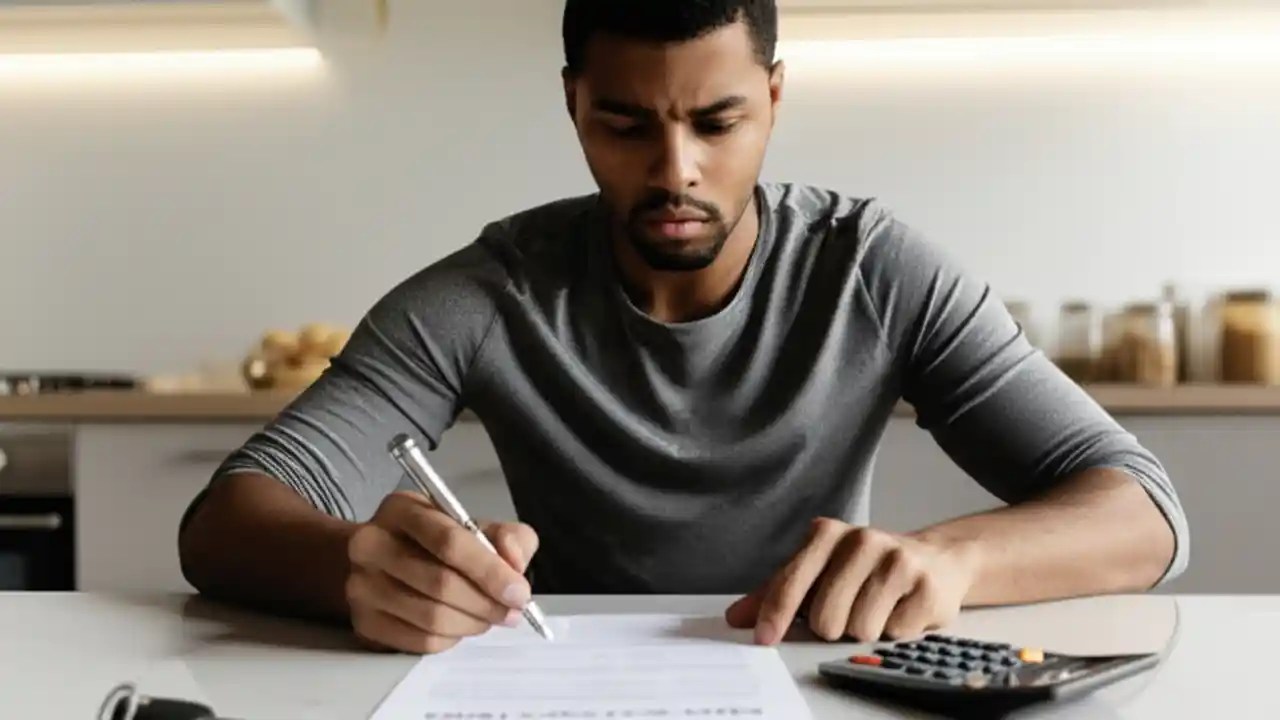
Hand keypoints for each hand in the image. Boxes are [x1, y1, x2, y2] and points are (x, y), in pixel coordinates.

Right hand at [346, 491, 537, 653]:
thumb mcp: (473, 525)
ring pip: (432, 618)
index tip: (518, 592)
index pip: (449, 542)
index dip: (489, 571)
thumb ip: (507, 537)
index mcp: (402, 509)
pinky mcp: (364, 622)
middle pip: (440, 583)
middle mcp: (372, 544)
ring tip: (489, 618)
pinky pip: (419, 641)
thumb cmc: (434, 542)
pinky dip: (451, 639)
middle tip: (512, 612)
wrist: (378, 563)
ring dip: (472, 623)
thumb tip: (515, 564)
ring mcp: (362, 585)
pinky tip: (461, 625)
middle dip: (486, 603)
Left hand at [725, 518, 977, 644]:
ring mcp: (897, 560)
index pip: (792, 581)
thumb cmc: (865, 569)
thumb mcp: (819, 572)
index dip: (776, 614)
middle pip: (825, 617)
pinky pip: (893, 633)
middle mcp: (861, 539)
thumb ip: (777, 592)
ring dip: (863, 630)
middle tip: (846, 612)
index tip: (765, 638)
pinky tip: (900, 609)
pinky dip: (893, 631)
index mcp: (826, 533)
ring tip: (876, 607)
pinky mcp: (926, 586)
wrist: (934, 560)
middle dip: (832, 627)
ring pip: (859, 628)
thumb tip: (737, 617)